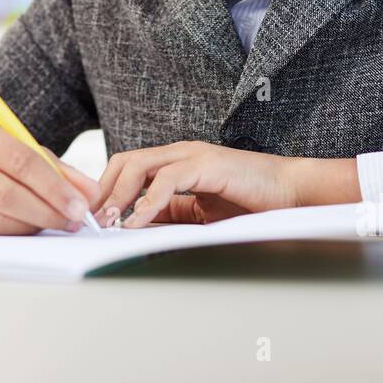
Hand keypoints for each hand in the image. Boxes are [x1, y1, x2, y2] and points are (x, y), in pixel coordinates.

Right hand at [0, 119, 101, 234]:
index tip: (81, 206)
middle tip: (75, 221)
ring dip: (33, 227)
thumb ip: (60, 170)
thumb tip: (91, 194)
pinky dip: (15, 235)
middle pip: (6, 194)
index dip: (54, 187)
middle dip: (47, 211)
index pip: (21, 161)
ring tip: (56, 224)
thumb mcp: (27, 152)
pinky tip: (31, 229)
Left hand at [97, 141, 332, 227]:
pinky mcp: (207, 165)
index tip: (91, 218)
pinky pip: (167, 180)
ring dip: (118, 195)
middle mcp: (180, 153)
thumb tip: (136, 229)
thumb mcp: (200, 213)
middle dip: (103, 191)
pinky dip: (147, 202)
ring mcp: (193, 156)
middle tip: (92, 221)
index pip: (127, 167)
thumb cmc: (251, 202)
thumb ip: (171, 214)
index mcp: (176, 162)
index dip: (105, 190)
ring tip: (108, 222)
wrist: (291, 193)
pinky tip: (137, 222)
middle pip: (125, 161)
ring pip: (138, 166)